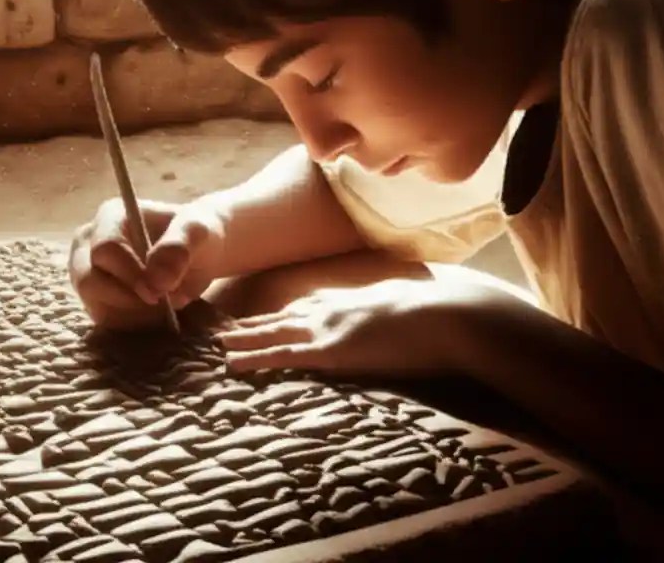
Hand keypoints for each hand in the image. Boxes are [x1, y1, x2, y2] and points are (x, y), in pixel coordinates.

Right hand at [69, 196, 224, 330]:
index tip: (160, 292)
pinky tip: (152, 312)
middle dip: (127, 299)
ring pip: (93, 303)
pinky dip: (130, 322)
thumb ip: (178, 248)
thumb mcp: (197, 233)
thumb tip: (157, 280)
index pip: (104, 250)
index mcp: (111, 216)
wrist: (201, 253)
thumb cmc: (197, 236)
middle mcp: (89, 242)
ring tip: (162, 305)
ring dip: (130, 313)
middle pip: (88, 280)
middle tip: (162, 302)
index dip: (130, 276)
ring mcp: (87, 269)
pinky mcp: (94, 296)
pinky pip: (103, 318)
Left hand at [217, 278, 468, 376]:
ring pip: (272, 333)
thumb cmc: (439, 317)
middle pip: (282, 316)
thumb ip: (392, 315)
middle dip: (252, 324)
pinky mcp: (330, 350)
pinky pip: (281, 355)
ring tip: (215, 345)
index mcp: (352, 299)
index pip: (308, 305)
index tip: (263, 317)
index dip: (283, 314)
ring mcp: (328, 327)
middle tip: (224, 329)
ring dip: (242, 339)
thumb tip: (398, 323)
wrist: (449, 317)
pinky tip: (231, 364)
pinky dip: (253, 359)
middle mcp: (332, 308)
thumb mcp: (409, 309)